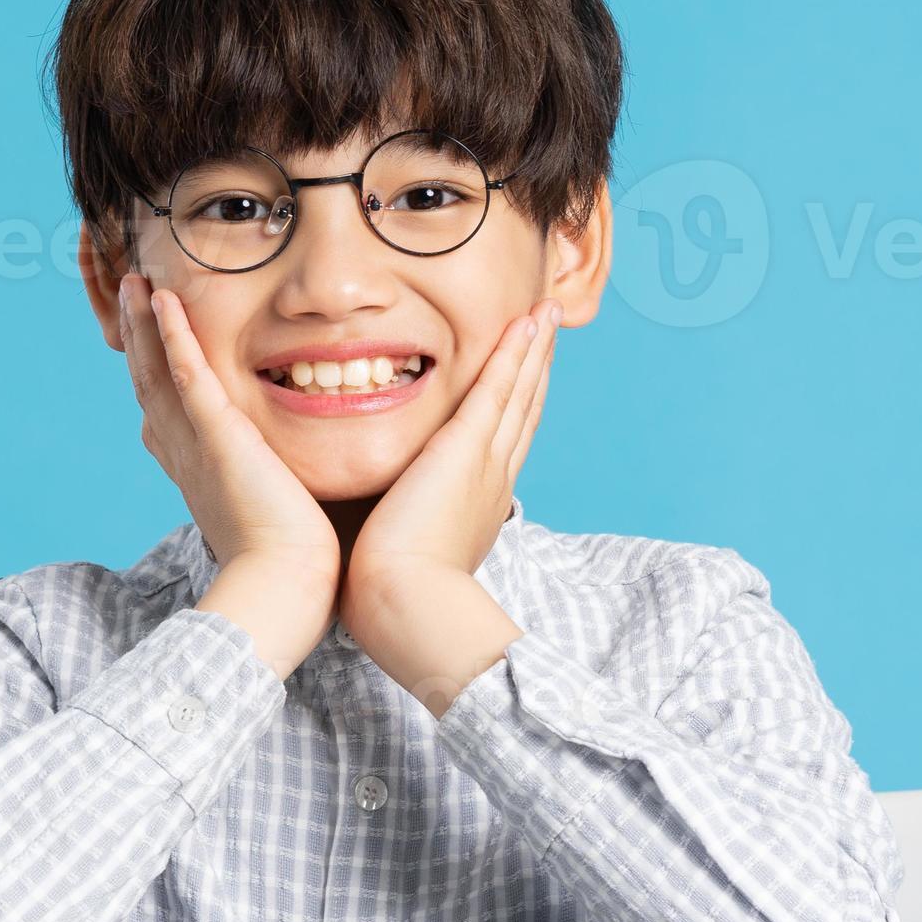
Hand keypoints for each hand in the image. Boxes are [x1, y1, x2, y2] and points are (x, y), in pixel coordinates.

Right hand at [119, 273, 338, 674]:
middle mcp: (184, 455)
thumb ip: (281, 483)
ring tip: (135, 282)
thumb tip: (308, 477)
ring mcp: (195, 444)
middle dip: (138, 338)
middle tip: (130, 293)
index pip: (168, 412)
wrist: (285, 590)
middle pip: (150, 383)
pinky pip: (187, 375)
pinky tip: (161, 300)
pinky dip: (172, 335)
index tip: (149, 341)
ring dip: (143, 324)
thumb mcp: (277, 512)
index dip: (154, 373)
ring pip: (158, 371)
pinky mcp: (217, 438)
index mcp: (198, 471)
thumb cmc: (293, 564)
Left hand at [339, 302, 557, 705]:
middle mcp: (491, 479)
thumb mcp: (402, 556)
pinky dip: (515, 355)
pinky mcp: (466, 449)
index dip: (515, 407)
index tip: (523, 379)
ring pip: (517, 393)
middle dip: (534, 370)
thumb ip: (397, 532)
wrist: (407, 607)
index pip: (500, 444)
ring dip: (533, 351)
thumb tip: (374, 531)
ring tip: (546, 315)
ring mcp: (485, 462)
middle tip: (546, 332)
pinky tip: (526, 324)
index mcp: (476, 505)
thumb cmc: (392, 594)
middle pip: (521, 412)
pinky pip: (498, 389)